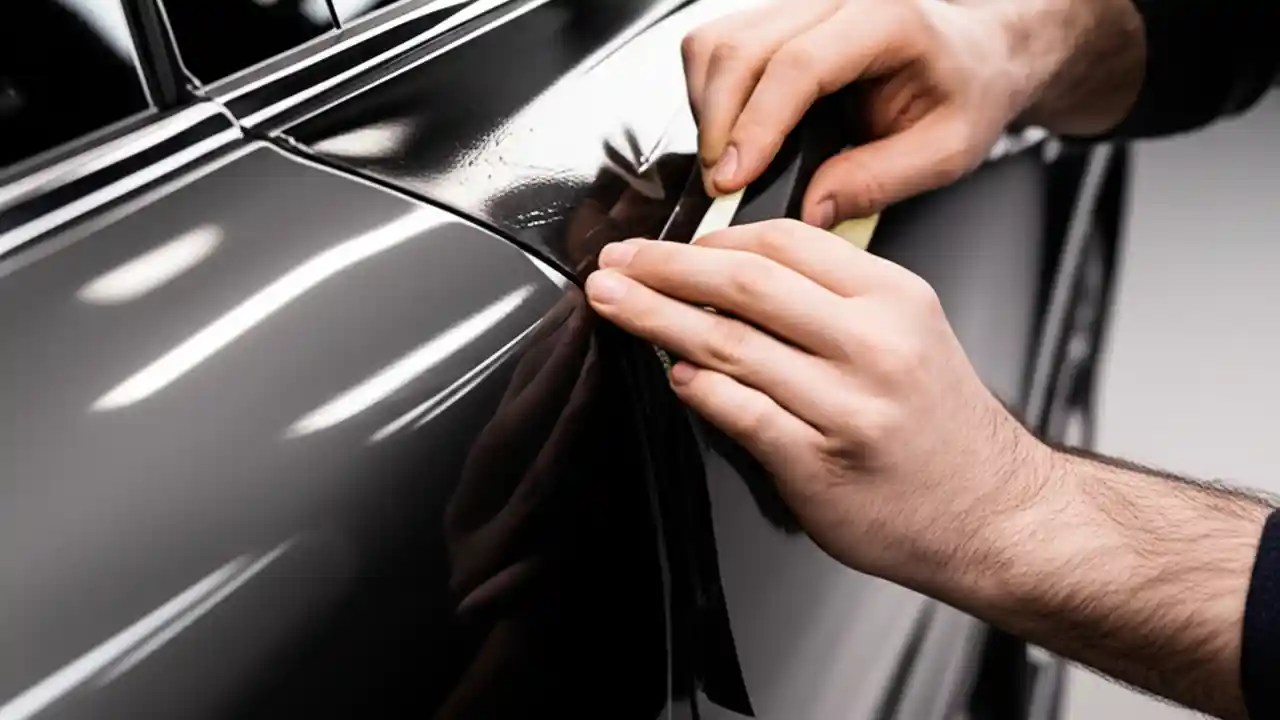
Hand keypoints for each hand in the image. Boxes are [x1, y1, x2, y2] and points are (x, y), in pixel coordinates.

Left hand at [584, 222, 1051, 595]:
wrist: (995, 513)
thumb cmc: (940, 426)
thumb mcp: (911, 332)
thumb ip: (831, 300)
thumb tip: (729, 276)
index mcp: (894, 298)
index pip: (786, 242)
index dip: (713, 238)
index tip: (671, 244)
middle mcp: (874, 345)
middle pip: (745, 283)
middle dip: (664, 267)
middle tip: (615, 263)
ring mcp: (846, 406)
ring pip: (730, 345)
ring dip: (657, 320)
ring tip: (615, 304)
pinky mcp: (819, 463)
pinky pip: (739, 412)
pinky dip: (696, 388)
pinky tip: (674, 376)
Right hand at [682, 0, 1143, 223]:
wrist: (976, 54)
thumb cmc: (967, 91)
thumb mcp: (947, 151)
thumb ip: (880, 181)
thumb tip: (811, 209)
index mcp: (886, 19)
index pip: (798, 64)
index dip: (757, 125)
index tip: (734, 177)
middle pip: (740, 48)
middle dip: (717, 123)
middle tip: (722, 184)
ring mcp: (800, 4)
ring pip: (716, 42)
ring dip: (706, 107)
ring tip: (729, 161)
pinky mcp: (776, 19)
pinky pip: (717, 47)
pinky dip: (710, 94)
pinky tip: (733, 132)